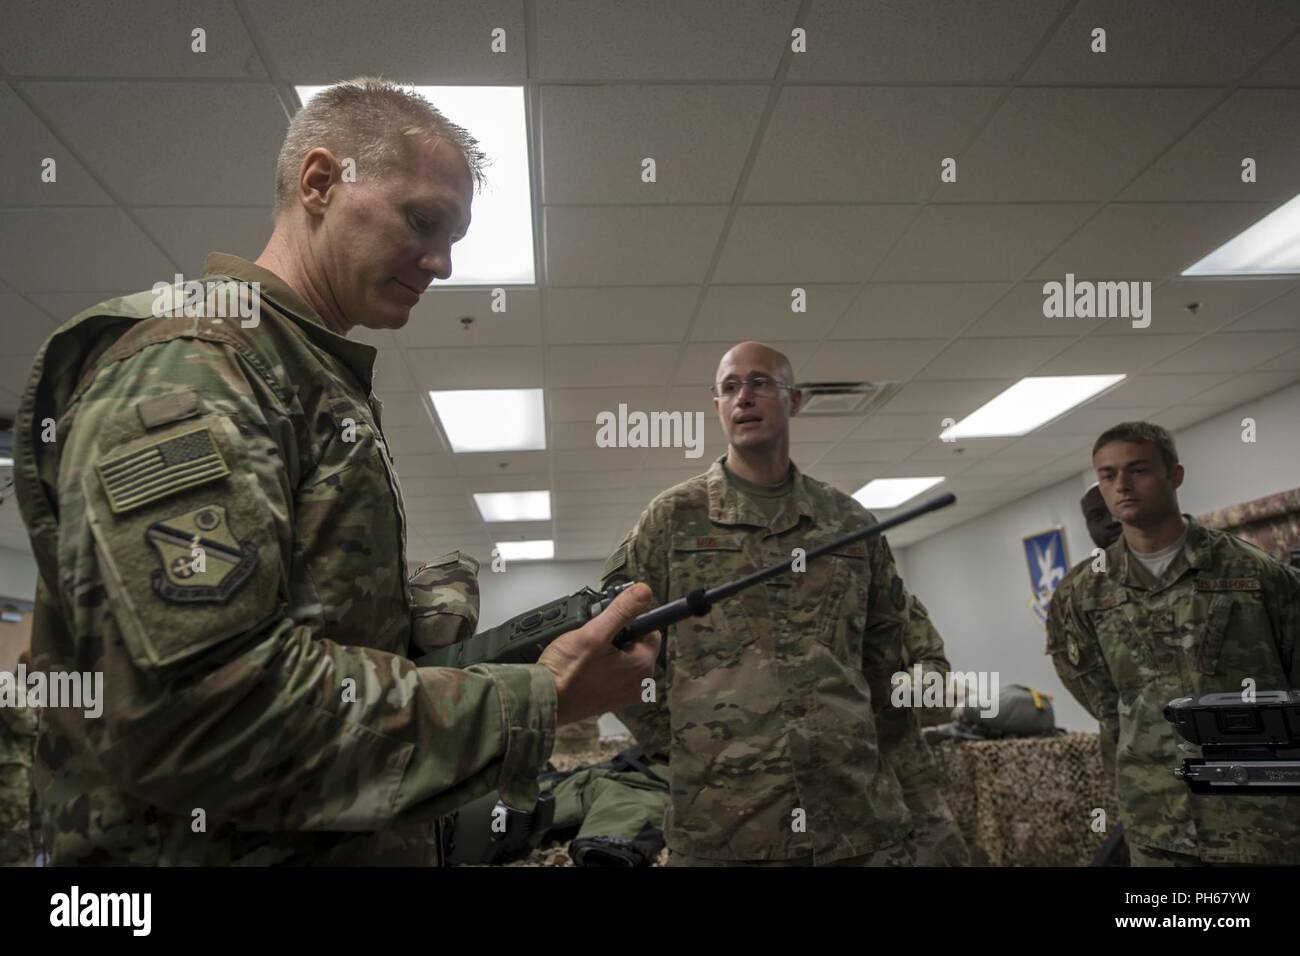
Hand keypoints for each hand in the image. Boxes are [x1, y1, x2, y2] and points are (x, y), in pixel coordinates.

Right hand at [538, 582, 661, 725]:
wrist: (545, 700)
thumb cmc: (566, 672)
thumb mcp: (594, 633)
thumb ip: (622, 611)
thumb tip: (644, 592)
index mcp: (643, 666)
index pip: (650, 630)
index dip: (629, 621)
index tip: (609, 623)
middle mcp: (640, 683)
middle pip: (637, 644)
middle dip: (618, 636)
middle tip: (593, 638)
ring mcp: (626, 693)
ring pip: (625, 658)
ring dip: (609, 651)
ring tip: (587, 652)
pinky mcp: (612, 699)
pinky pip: (615, 673)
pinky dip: (603, 666)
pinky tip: (586, 666)